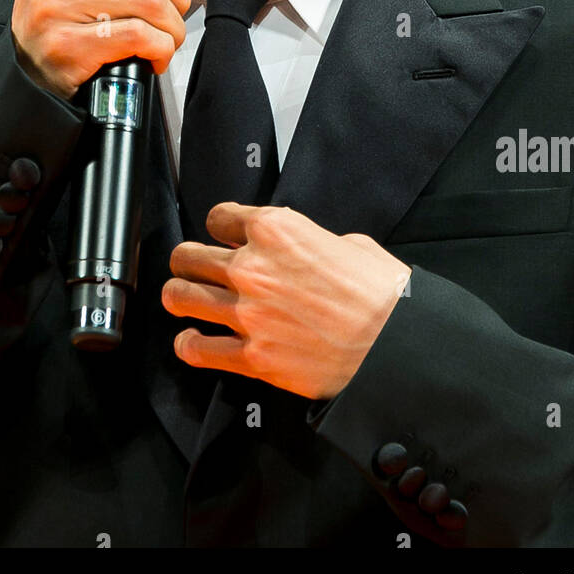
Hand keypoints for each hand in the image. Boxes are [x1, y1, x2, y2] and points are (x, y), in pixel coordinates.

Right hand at [10, 0, 212, 100]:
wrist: (29, 76)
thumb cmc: (69, 19)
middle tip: (171, 11)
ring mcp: (55, 3)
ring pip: (152, 0)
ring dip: (173, 27)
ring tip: (162, 36)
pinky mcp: (65, 43)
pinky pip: (140, 35)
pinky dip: (161, 49)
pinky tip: (151, 54)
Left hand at [162, 202, 411, 399]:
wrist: (394, 346)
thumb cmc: (382, 294)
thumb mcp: (351, 244)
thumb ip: (315, 241)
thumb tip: (309, 250)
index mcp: (276, 230)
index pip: (220, 217)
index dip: (220, 226)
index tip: (222, 234)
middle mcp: (252, 267)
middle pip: (190, 256)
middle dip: (188, 260)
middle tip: (191, 267)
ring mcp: (246, 313)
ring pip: (182, 297)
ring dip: (178, 297)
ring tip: (179, 299)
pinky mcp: (251, 356)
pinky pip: (199, 349)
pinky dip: (189, 345)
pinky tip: (189, 341)